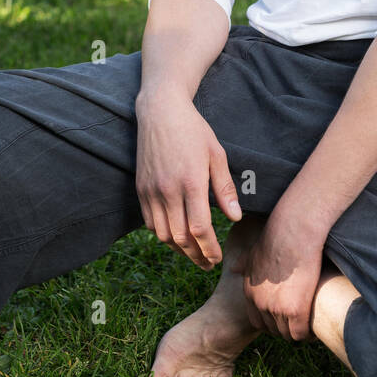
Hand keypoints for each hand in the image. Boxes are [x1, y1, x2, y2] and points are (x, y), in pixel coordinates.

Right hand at [135, 92, 241, 268]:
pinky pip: (150, 222)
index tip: (217, 258)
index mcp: (191, 182)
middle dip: (196, 256)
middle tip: (208, 264)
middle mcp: (168, 190)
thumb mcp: (216, 154)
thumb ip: (224, 188)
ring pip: (163, 234)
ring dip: (179, 250)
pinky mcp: (141, 189)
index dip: (209, 249)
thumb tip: (235, 217)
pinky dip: (163, 236)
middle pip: (181, 237)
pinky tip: (176, 238)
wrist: (160, 111)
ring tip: (194, 255)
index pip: (200, 229)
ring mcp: (151, 191)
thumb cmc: (193, 130)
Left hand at [233, 209, 322, 342]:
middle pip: (273, 330)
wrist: (294, 231)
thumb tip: (234, 267)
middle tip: (301, 324)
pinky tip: (316, 328)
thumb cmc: (278, 236)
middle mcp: (259, 303)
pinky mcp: (294, 310)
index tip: (285, 318)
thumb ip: (243, 263)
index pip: (258, 321)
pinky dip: (309, 334)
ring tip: (311, 327)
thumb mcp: (253, 251)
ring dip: (298, 333)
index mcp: (250, 291)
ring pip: (288, 335)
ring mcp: (275, 308)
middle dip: (286, 329)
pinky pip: (301, 334)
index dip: (273, 322)